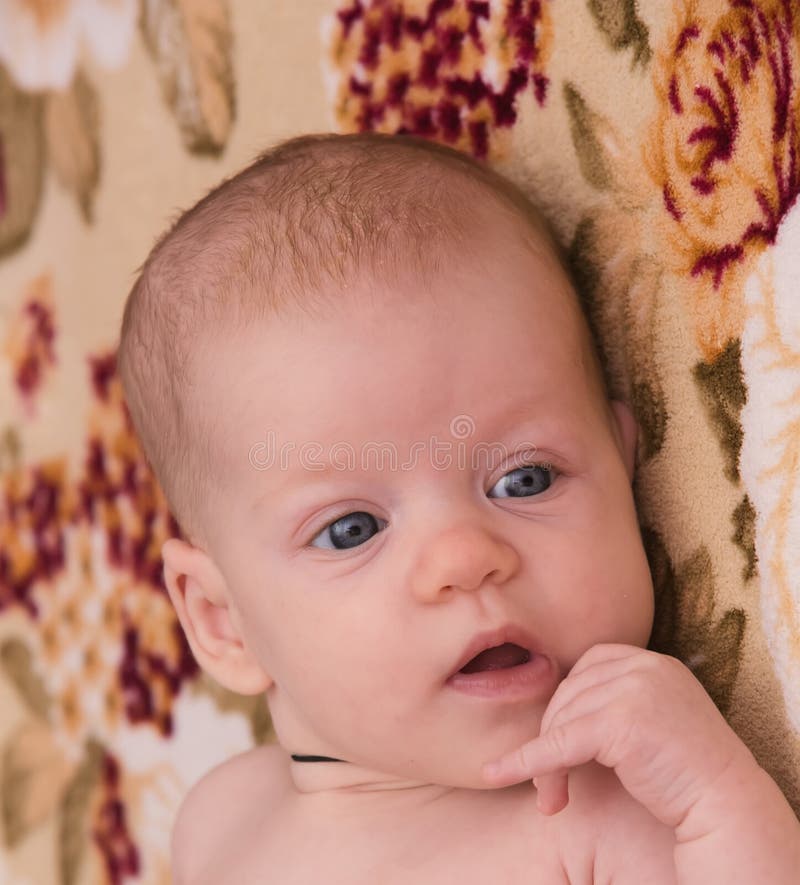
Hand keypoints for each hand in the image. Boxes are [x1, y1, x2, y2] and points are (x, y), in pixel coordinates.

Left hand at [482, 643, 754, 828]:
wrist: (725, 804)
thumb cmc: (685, 771)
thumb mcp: (650, 716)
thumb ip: (611, 700)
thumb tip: (548, 713)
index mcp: (649, 660)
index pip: (583, 670)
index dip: (563, 708)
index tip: (557, 744)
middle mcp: (641, 665)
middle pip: (567, 694)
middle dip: (550, 738)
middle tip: (547, 785)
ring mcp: (633, 689)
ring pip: (561, 721)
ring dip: (546, 764)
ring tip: (551, 798)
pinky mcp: (621, 722)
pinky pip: (558, 744)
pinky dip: (527, 762)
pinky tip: (500, 775)